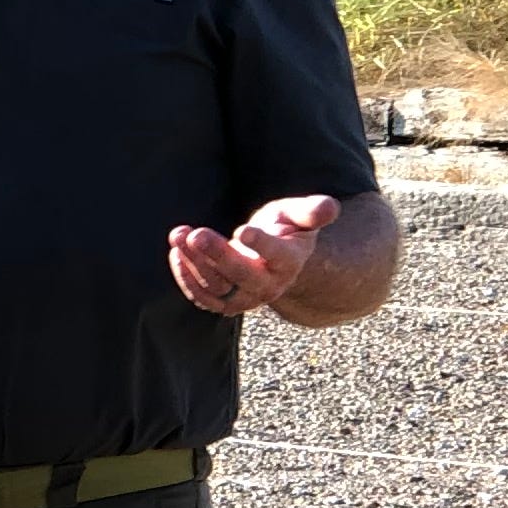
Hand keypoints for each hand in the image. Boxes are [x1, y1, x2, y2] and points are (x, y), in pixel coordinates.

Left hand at [168, 195, 340, 317]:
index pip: (277, 255)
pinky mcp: (225, 301)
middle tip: (195, 234)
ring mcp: (246, 296)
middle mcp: (269, 284)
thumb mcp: (299, 214)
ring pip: (218, 287)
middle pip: (242, 274)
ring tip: (179, 235)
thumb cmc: (286, 228)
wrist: (273, 256)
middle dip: (217, 255)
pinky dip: (187, 279)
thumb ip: (312, 211)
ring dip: (195, 263)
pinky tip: (177, 253)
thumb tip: (331, 206)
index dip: (261, 244)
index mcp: (289, 260)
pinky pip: (204, 298)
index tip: (242, 230)